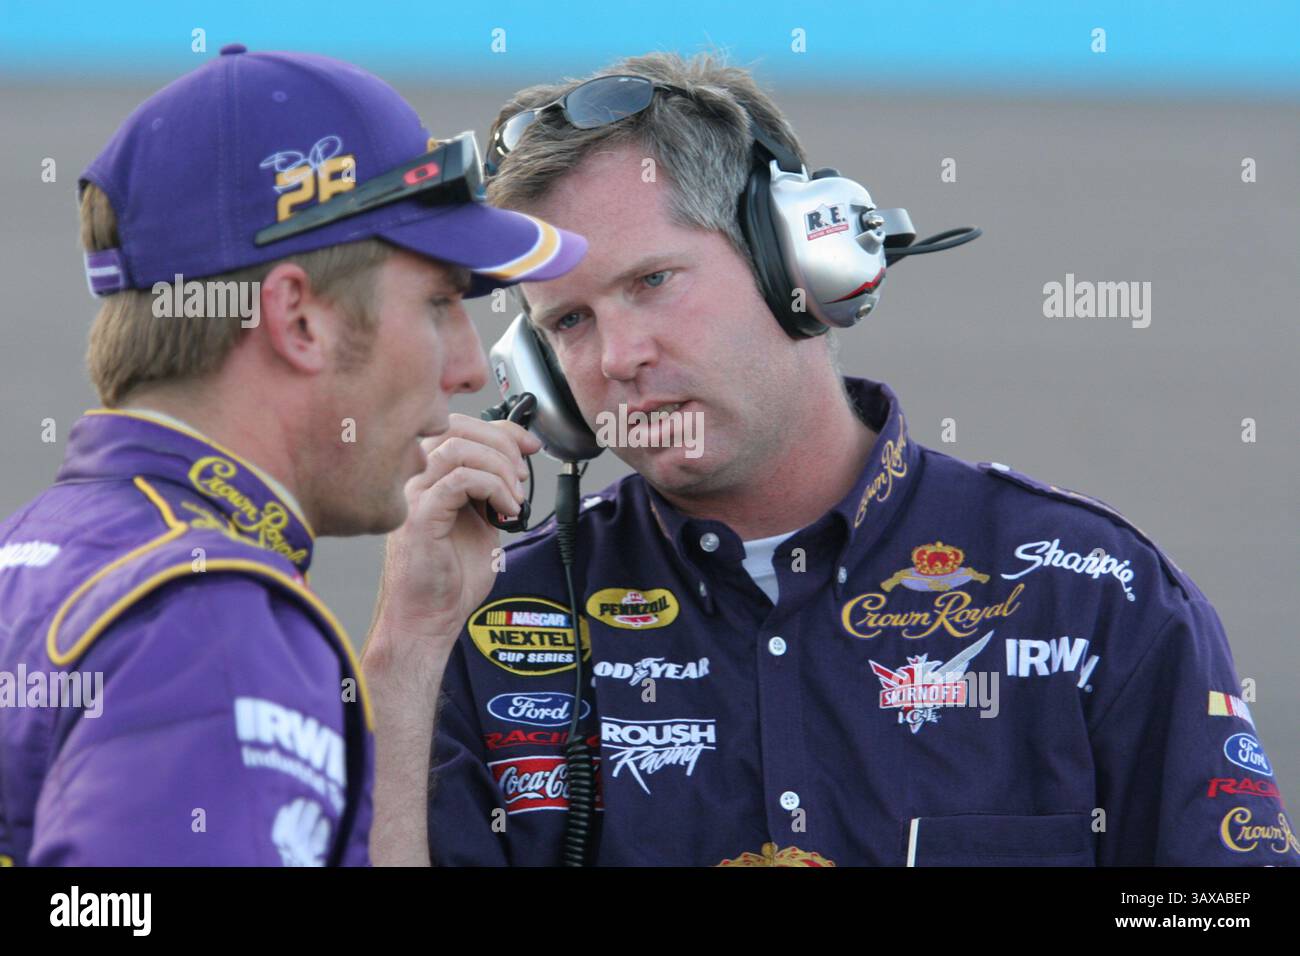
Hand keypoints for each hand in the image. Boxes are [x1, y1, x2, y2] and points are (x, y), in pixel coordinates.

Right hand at [367, 413, 541, 667]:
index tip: (531, 446)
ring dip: (500, 466)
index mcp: (427, 476)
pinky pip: (460, 479)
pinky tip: (505, 511)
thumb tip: (517, 459)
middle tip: (524, 476)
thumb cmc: (451, 578)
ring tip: (514, 498)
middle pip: (458, 427)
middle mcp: (413, 480)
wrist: (430, 619)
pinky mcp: (420, 516)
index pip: (460, 426)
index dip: (502, 429)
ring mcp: (413, 496)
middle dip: (503, 443)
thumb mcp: (481, 520)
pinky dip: (493, 487)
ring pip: (458, 447)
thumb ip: (490, 487)